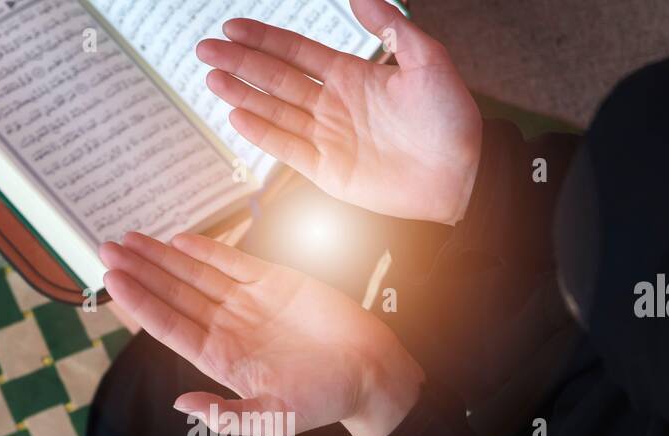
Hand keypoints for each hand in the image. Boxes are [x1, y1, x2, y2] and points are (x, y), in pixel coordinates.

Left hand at [99, 232, 423, 435]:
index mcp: (221, 359)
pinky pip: (233, 261)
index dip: (140, 302)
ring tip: (129, 239)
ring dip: (162, 256)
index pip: (169, 326)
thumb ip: (227, 415)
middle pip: (173, 294)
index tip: (112, 280)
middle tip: (105, 248)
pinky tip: (177, 240)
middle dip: (140, 272)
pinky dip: (206, 249)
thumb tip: (181, 406)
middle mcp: (228, 328)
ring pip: (195, 274)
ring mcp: (249, 303)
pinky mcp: (275, 282)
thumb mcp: (273, 419)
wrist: (369, 374)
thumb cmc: (324, 400)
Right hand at [196, 0, 481, 224]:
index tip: (232, 26)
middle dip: (240, 63)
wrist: (462, 176)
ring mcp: (328, 138)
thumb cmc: (452, 121)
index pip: (297, 53)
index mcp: (353, 76)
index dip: (264, 39)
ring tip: (213, 78)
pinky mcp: (328, 171)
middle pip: (276, 79)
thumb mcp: (428, 60)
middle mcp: (334, 106)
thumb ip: (392, 26)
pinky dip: (263, 134)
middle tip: (205, 50)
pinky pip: (287, 149)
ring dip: (243, 95)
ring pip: (275, 111)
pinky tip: (237, 117)